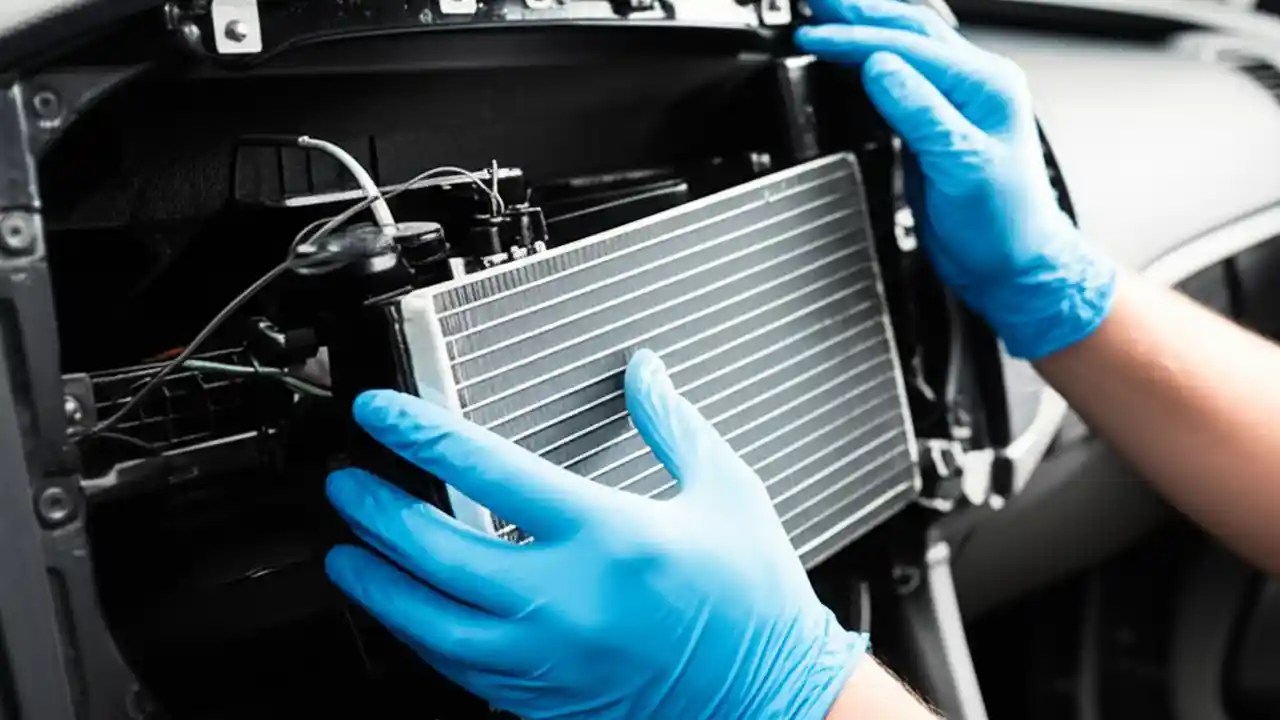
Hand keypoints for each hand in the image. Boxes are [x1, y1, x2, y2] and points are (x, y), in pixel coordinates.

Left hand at [325, 349, 867, 719]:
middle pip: (435, 550)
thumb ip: (671, 425)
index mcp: (609, 535)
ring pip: (428, 622)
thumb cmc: (754, 601)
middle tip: (346, 483)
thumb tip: (644, 370)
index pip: (487, 470)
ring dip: (376, 584)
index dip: (419, 433)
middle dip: (375, 511)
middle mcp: (566, 599)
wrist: (770, 701)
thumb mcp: (726, 493)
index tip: (380, 413)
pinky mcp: (543, 699)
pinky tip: (404, 614)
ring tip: (345, 554)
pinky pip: (457, 668)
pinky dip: (418, 635)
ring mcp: (548, 657)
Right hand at [795, 0, 1115, 358]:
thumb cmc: (1002, 224)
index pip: (907, 46)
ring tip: (830, 12)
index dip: (856, 38)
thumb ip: (920, 111)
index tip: (814, 33)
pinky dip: (876, 54)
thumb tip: (879, 66)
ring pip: (909, 43)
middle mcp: (977, 84)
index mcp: (986, 85)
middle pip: (910, 27)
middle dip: (859, 11)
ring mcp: (961, 101)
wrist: (1015, 264)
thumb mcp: (961, 165)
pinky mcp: (942, 123)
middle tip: (817, 1)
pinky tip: (858, 53)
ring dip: (868, 24)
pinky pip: (907, 72)